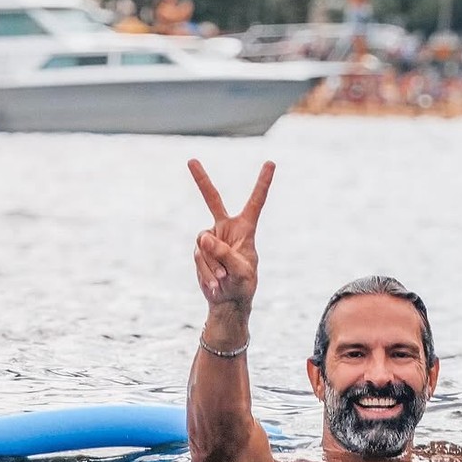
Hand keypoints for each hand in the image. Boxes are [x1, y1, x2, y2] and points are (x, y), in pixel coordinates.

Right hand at [189, 160, 274, 310]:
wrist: (228, 301)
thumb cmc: (242, 285)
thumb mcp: (240, 271)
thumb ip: (224, 253)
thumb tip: (203, 237)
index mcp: (246, 228)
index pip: (255, 202)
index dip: (263, 182)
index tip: (271, 162)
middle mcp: (227, 228)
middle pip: (212, 199)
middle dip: (201, 179)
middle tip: (191, 160)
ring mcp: (211, 238)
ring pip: (204, 244)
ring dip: (212, 265)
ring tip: (223, 279)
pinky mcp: (200, 250)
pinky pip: (198, 257)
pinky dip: (205, 272)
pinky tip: (214, 284)